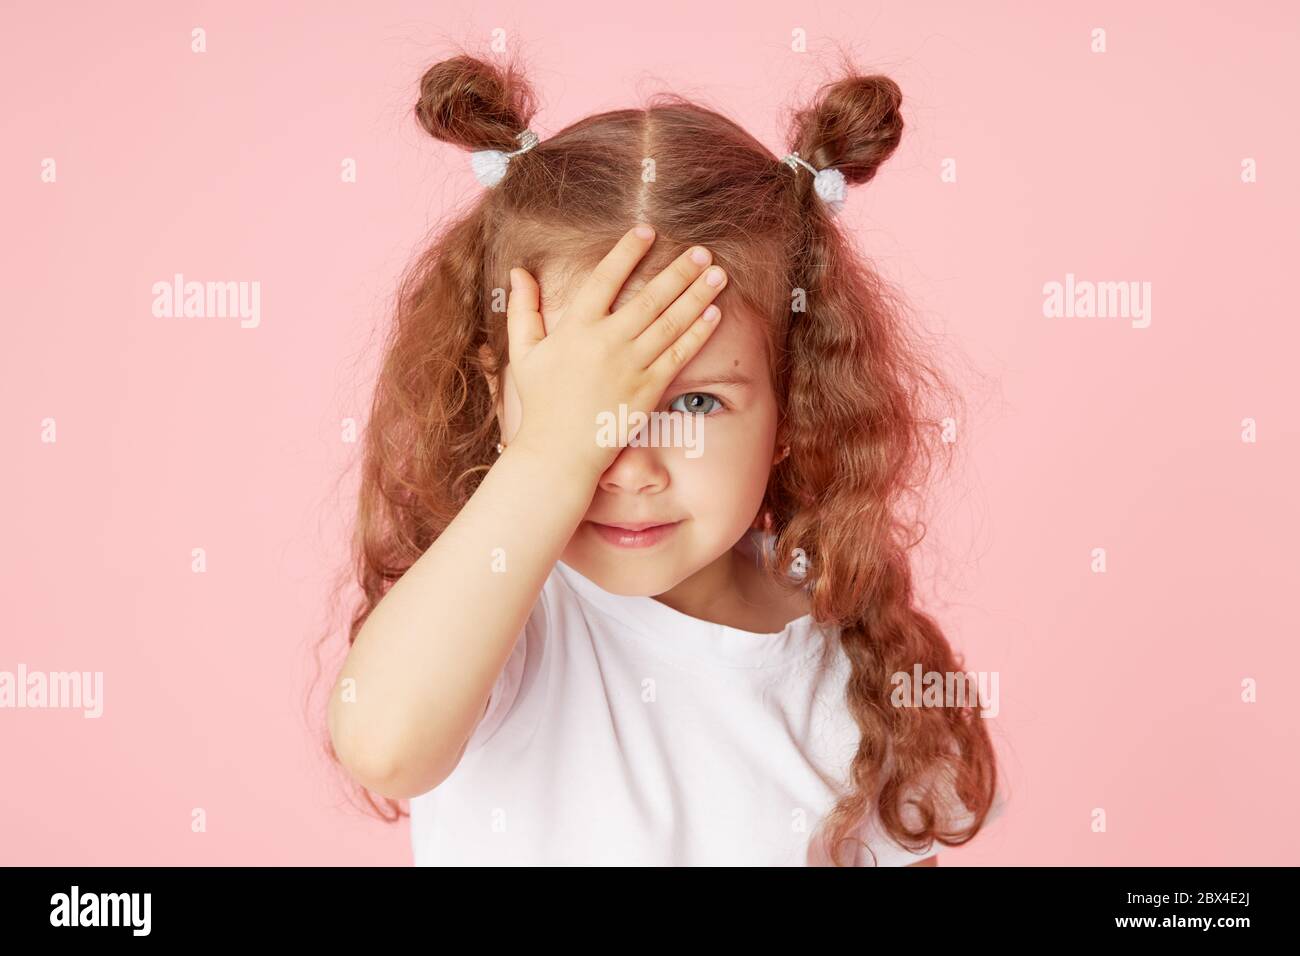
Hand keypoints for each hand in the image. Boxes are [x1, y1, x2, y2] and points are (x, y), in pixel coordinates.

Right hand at [504, 225, 726, 480]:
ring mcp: (631, 366)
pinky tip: (713, 313)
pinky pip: (678, 355)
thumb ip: (523, 310)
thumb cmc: (541, 403)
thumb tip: (519, 271)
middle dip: (678, 271)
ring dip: (697, 295)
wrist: (559, 453)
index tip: (647, 231)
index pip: (605, 278)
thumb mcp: (523, 353)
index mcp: (576, 328)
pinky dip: (697, 333)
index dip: (627, 252)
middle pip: (649, 297)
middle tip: (700, 249)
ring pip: (670, 322)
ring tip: (717, 273)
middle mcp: (607, 342)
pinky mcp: (648, 389)